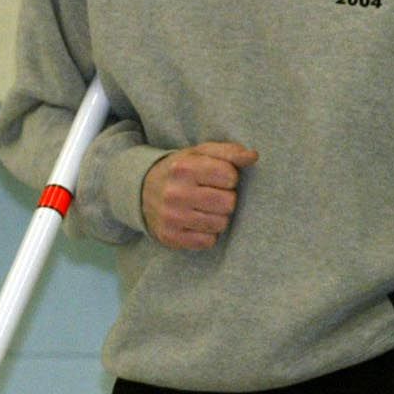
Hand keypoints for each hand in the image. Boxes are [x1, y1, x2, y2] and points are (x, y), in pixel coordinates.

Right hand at [141, 142, 258, 250]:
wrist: (141, 190)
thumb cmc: (180, 171)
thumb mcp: (200, 154)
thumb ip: (228, 152)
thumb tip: (252, 156)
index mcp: (183, 167)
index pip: (229, 176)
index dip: (228, 177)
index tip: (217, 178)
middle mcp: (175, 192)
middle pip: (228, 203)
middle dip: (225, 199)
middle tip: (212, 195)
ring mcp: (171, 216)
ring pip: (220, 224)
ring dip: (218, 217)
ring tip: (204, 208)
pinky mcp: (170, 236)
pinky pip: (208, 241)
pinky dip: (207, 233)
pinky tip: (196, 222)